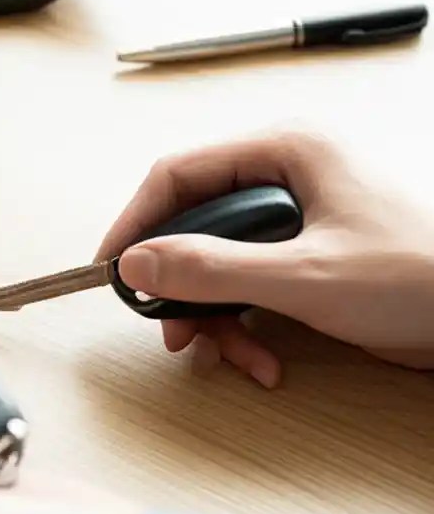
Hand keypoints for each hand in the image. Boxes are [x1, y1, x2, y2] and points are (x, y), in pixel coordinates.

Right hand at [96, 129, 433, 387]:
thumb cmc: (419, 277)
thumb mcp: (303, 276)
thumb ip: (212, 268)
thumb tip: (135, 264)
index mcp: (284, 152)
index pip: (177, 175)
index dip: (135, 224)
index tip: (110, 271)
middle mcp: (284, 176)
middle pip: (192, 227)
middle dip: (182, 289)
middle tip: (173, 332)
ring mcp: (294, 218)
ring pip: (215, 265)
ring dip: (214, 319)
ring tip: (231, 357)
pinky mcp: (305, 257)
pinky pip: (246, 286)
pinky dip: (245, 328)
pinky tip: (265, 361)